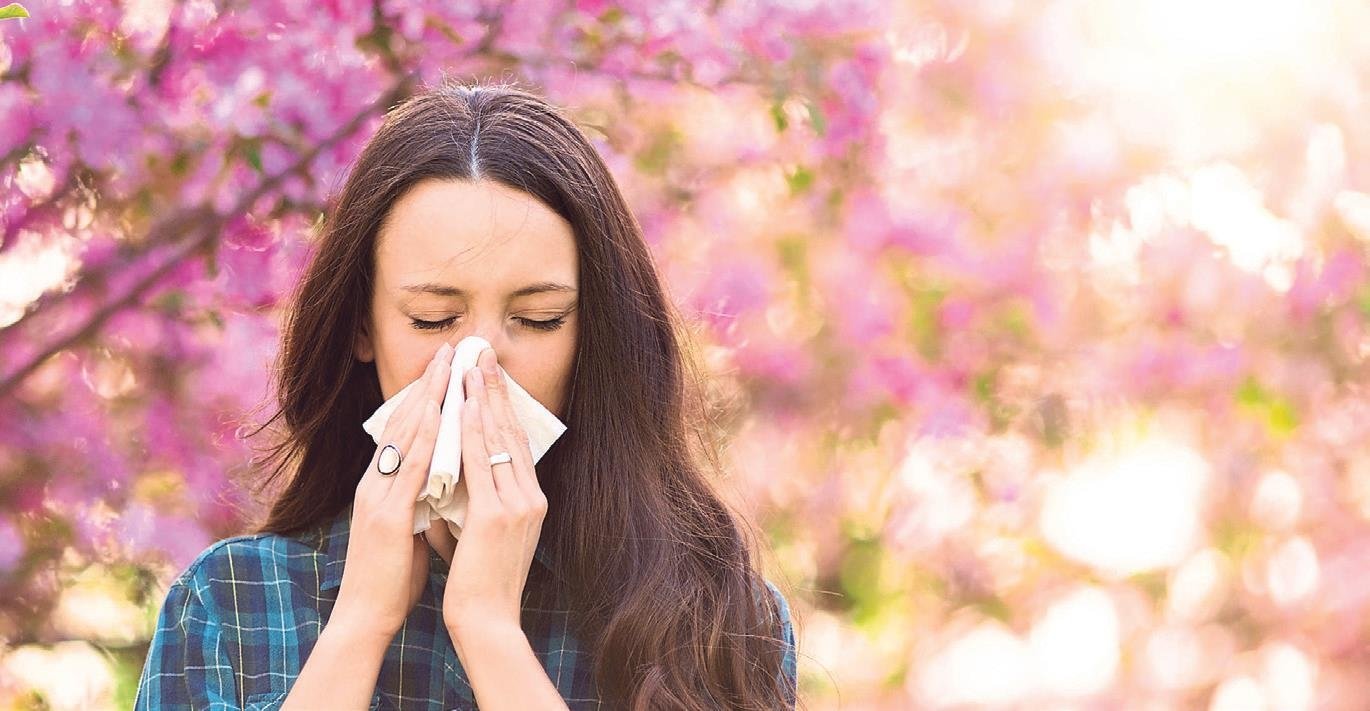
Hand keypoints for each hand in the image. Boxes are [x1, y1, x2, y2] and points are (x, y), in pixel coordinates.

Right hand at [331, 342, 453, 641]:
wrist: (366, 617)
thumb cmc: (390, 578)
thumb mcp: (407, 529)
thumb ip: (418, 502)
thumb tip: (440, 485)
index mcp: (379, 486)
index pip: (402, 430)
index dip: (423, 397)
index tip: (445, 369)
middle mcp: (373, 483)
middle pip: (401, 422)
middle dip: (427, 385)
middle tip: (450, 350)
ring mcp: (377, 496)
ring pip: (404, 436)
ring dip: (428, 398)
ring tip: (447, 367)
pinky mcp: (386, 515)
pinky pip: (410, 468)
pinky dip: (426, 438)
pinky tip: (440, 416)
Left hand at [440, 346, 548, 638]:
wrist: (487, 622)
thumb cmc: (479, 584)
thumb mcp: (482, 535)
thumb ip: (474, 504)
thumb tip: (453, 482)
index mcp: (530, 502)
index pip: (514, 443)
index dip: (501, 406)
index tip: (486, 375)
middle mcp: (531, 497)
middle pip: (511, 431)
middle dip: (495, 390)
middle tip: (482, 353)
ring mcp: (519, 505)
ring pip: (498, 439)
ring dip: (483, 399)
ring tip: (471, 365)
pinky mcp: (499, 515)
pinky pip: (482, 462)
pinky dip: (472, 430)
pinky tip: (463, 405)